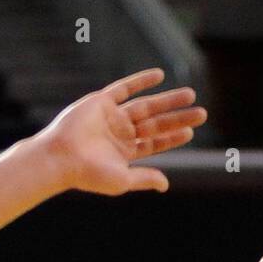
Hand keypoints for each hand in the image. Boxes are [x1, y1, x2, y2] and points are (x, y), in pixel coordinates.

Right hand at [36, 68, 206, 194]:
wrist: (61, 157)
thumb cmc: (89, 173)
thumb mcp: (123, 179)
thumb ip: (144, 178)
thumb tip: (166, 185)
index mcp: (125, 152)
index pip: (155, 142)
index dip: (173, 137)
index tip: (191, 131)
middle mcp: (121, 133)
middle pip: (156, 123)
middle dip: (178, 117)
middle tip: (202, 112)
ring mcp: (112, 116)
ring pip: (146, 105)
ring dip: (167, 100)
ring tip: (190, 94)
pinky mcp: (101, 101)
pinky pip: (124, 88)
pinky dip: (141, 81)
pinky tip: (159, 76)